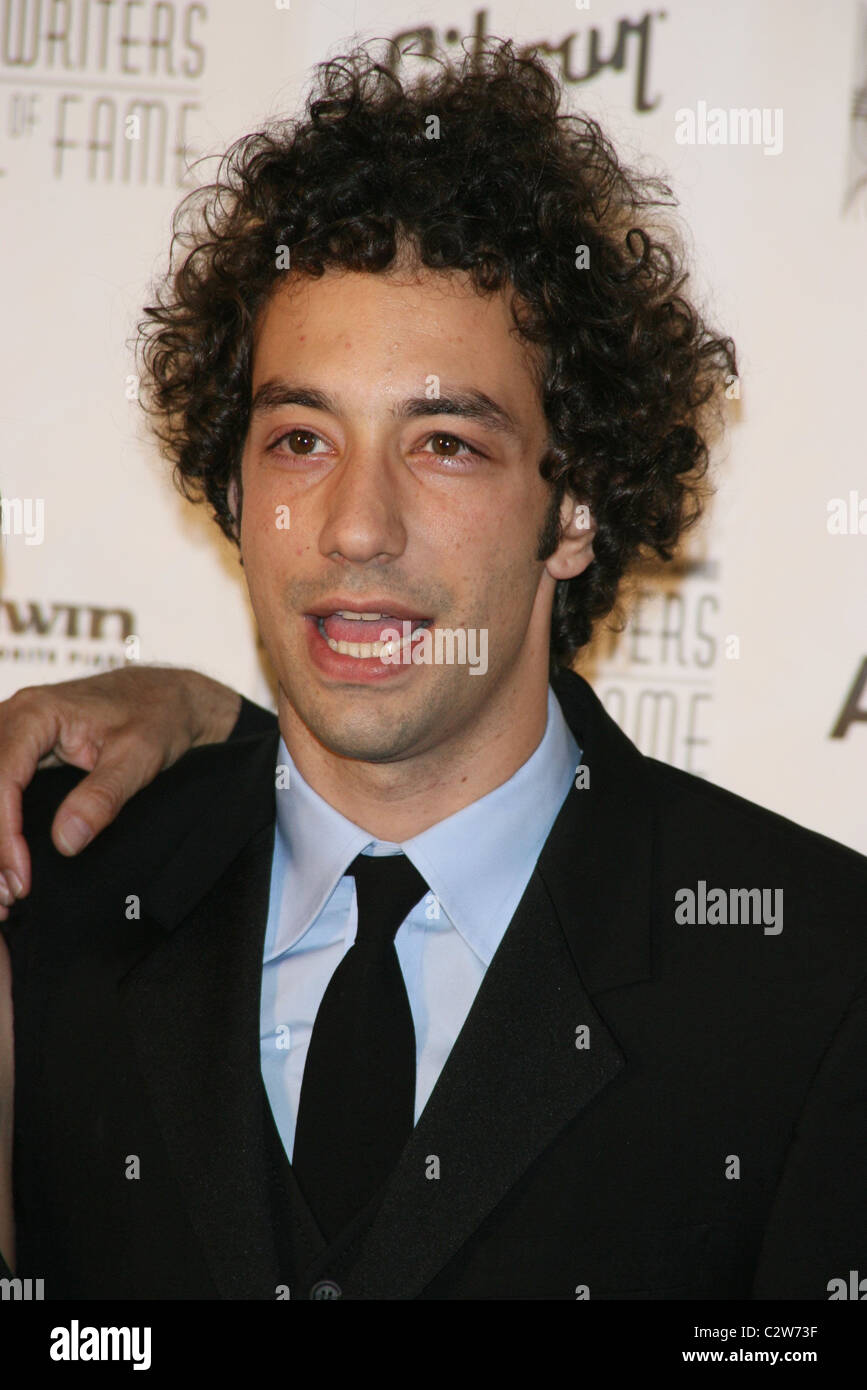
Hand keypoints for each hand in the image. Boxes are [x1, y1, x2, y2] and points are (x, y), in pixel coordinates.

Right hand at [0, 668, 240, 917]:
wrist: (169, 697)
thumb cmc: (157, 716)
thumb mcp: (139, 757)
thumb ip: (103, 797)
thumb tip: (65, 841)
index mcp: (36, 713)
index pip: (1, 778)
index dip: (4, 834)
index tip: (19, 878)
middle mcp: (14, 718)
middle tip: (8, 894)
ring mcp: (12, 734)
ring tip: (5, 888)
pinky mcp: (20, 752)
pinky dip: (0, 824)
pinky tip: (7, 862)